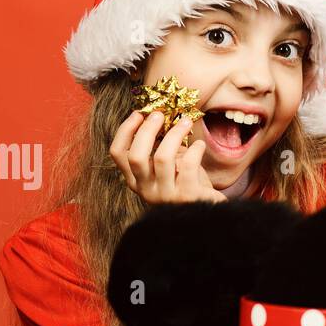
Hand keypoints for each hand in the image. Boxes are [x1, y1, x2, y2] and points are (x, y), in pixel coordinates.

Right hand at [109, 111, 225, 203]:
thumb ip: (159, 146)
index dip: (125, 130)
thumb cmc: (187, 182)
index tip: (139, 113)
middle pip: (136, 155)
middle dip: (147, 130)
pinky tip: (200, 145)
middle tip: (160, 114)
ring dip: (174, 134)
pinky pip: (187, 165)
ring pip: (162, 158)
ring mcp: (165, 195)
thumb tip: (158, 115)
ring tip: (185, 122)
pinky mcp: (187, 196)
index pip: (118, 154)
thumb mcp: (168, 164)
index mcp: (136, 180)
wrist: (208, 211)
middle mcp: (146, 189)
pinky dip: (195, 150)